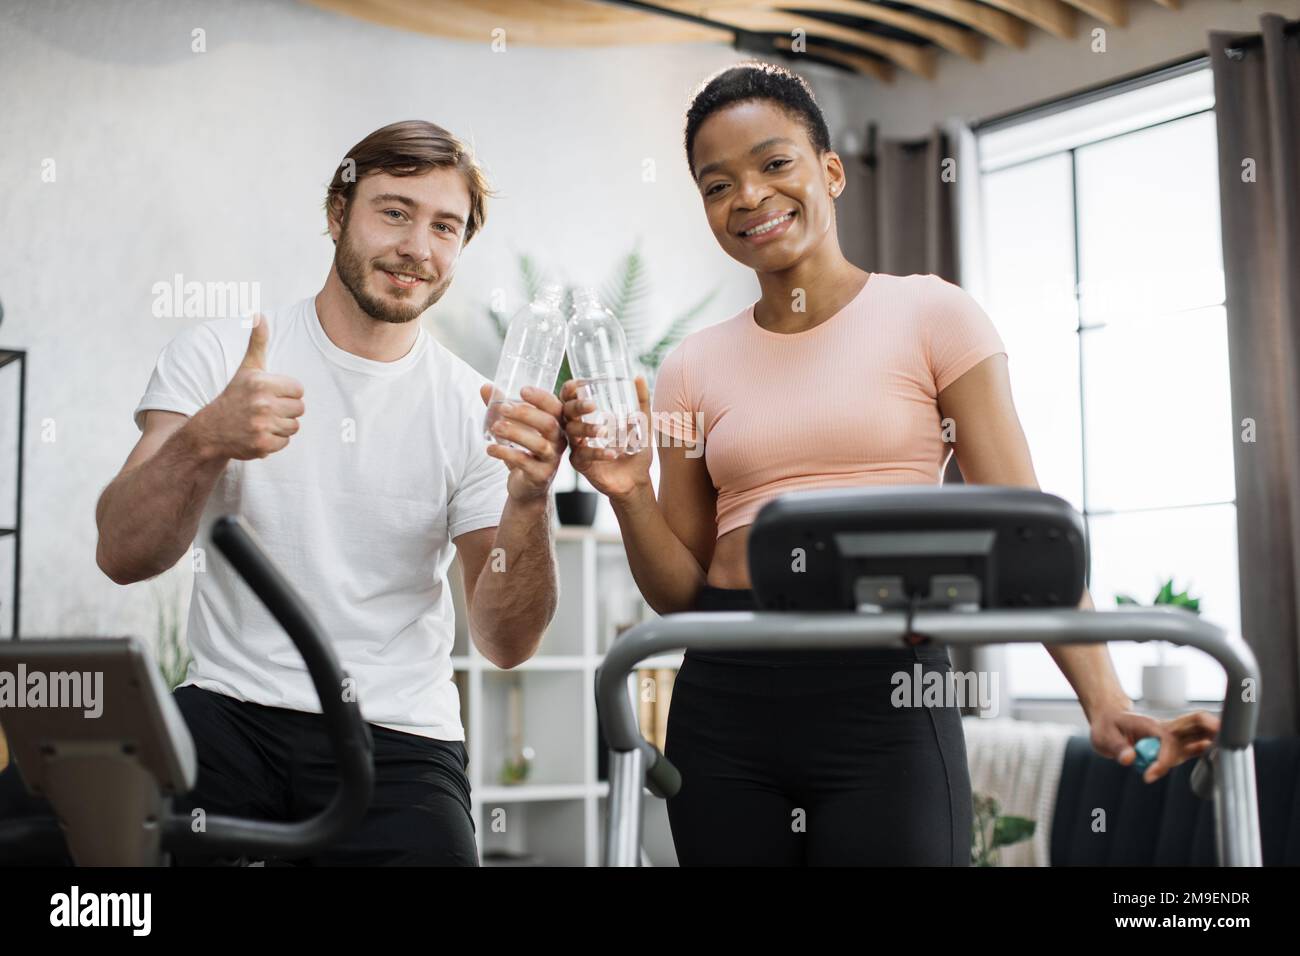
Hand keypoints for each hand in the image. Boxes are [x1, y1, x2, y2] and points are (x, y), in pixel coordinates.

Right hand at [192, 314, 304, 460]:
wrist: (210, 430)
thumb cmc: (234, 395)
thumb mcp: (246, 368)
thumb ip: (257, 342)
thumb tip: (258, 314)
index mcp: (261, 383)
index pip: (299, 390)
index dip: (287, 393)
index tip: (271, 395)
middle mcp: (261, 404)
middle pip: (300, 409)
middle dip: (286, 410)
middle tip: (265, 410)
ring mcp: (261, 426)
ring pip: (294, 427)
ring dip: (281, 426)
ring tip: (262, 421)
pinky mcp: (261, 445)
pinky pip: (285, 442)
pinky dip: (274, 441)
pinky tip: (258, 434)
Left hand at [480, 384, 565, 502]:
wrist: (528, 486)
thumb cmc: (524, 451)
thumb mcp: (514, 427)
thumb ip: (501, 408)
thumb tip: (485, 387)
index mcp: (556, 425)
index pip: (556, 407)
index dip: (542, 397)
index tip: (522, 390)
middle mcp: (558, 441)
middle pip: (549, 423)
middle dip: (525, 413)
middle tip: (503, 408)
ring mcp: (551, 460)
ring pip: (538, 444)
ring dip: (515, 433)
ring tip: (495, 427)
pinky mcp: (541, 475)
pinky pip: (524, 462)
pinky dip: (505, 453)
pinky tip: (490, 449)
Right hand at [560, 376, 652, 501]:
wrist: (637, 478)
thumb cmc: (636, 448)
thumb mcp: (642, 422)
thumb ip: (641, 401)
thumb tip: (638, 377)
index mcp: (587, 415)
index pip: (570, 398)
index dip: (570, 389)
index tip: (578, 384)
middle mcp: (579, 428)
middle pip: (566, 413)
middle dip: (577, 407)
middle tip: (592, 405)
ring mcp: (578, 446)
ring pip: (573, 433)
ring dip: (587, 429)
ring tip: (605, 430)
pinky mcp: (581, 464)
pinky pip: (583, 456)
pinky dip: (597, 453)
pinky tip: (613, 453)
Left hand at [1089, 705, 1218, 782]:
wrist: (1110, 721)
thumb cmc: (1107, 727)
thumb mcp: (1104, 737)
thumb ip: (1117, 748)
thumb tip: (1129, 759)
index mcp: (1149, 725)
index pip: (1166, 742)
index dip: (1161, 761)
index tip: (1148, 776)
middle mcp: (1166, 729)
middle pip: (1193, 723)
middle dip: (1208, 726)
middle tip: (1221, 732)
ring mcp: (1173, 737)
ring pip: (1199, 734)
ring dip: (1214, 737)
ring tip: (1230, 746)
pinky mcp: (1175, 746)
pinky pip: (1193, 748)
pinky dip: (1207, 749)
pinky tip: (1219, 754)